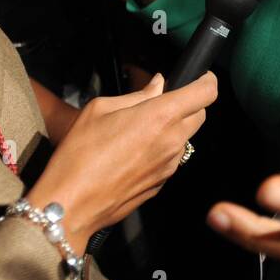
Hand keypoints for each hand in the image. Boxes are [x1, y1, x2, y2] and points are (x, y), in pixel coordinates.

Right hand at [28, 71, 216, 246]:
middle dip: (190, 104)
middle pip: (201, 115)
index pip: (206, 93)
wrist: (72, 203)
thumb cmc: (80, 154)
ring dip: (174, 128)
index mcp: (160, 116)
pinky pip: (171, 159)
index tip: (201, 76)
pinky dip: (162, 149)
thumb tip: (157, 84)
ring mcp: (169, 165)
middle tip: (165, 100)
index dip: (207, 80)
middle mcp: (172, 141)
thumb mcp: (100, 109)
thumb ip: (136, 95)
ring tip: (141, 128)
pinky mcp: (162, 183)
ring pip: (186, 138)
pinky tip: (135, 151)